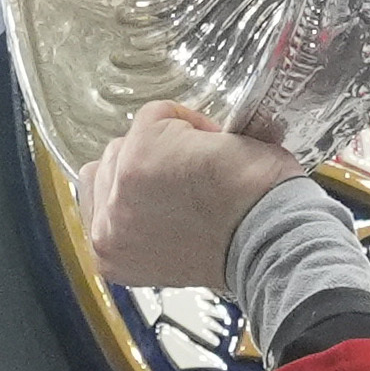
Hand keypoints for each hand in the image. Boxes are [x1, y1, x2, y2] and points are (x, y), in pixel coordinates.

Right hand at [79, 103, 303, 290]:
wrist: (267, 238)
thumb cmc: (242, 247)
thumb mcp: (169, 249)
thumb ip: (144, 221)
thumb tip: (149, 189)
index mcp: (109, 256)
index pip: (103, 199)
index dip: (142, 188)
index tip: (173, 194)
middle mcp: (106, 228)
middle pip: (110, 165)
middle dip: (150, 165)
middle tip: (193, 181)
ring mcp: (120, 189)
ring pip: (130, 140)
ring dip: (167, 145)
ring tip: (202, 169)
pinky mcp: (142, 154)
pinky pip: (157, 114)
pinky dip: (189, 123)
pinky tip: (213, 150)